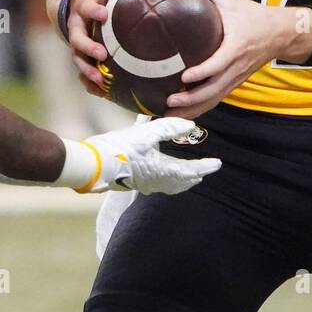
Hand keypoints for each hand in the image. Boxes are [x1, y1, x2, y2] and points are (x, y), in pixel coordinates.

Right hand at [65, 0, 168, 94]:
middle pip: (77, 39)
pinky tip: (104, 94)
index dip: (94, 11)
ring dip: (88, 71)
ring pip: (78, 60)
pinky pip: (83, 73)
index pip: (87, 8)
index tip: (103, 13)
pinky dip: (91, 84)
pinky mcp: (81, 57)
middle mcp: (78, 27)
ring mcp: (77, 44)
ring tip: (102, 82)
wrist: (79, 3)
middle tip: (102, 55)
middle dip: (87, 48)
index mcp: (87, 7)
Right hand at [73, 116, 221, 194]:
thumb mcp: (147, 133)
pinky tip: (161, 172)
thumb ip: (170, 127)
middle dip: (195, 176)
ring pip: (171, 185)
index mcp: (164, 170)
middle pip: (182, 182)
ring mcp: (145, 184)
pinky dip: (167, 179)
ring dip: (182, 180)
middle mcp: (157, 181)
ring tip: (188, 176)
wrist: (93, 163)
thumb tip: (190, 125)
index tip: (218, 164)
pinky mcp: (134, 181)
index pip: (192, 170)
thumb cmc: (120, 147)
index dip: (206, 166)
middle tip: (205, 170)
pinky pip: (157, 184)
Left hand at [164, 0, 305, 115]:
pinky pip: (217, 98)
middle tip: (169, 102)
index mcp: (235, 47)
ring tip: (169, 115)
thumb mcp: (232, 0)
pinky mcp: (235, 82)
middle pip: (214, 90)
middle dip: (191, 100)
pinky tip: (183, 113)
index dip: (202, 72)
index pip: (218, 64)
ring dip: (193, 109)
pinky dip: (201, 107)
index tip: (184, 77)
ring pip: (214, 99)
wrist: (282, 33)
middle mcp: (236, 67)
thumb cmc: (254, 16)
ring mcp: (236, 78)